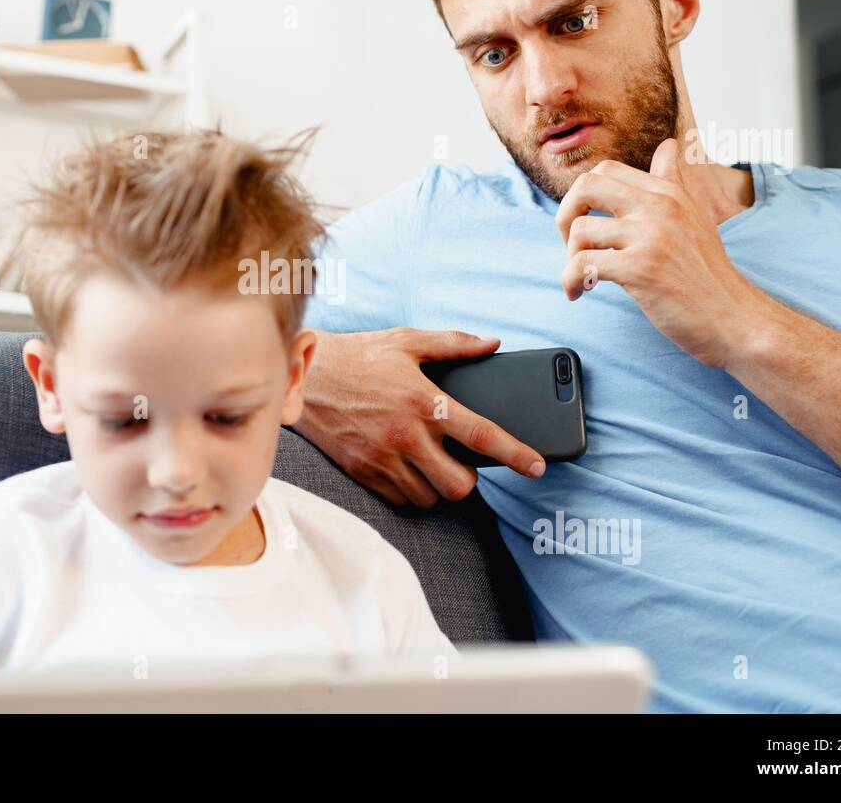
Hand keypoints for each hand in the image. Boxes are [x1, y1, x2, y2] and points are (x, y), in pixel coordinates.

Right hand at [292, 327, 546, 506]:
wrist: (303, 375)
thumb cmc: (358, 356)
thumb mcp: (407, 340)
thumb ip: (454, 344)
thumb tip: (493, 344)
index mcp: (423, 400)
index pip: (480, 434)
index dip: (515, 454)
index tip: (537, 467)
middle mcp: (405, 435)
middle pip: (458, 484)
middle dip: (468, 480)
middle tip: (461, 463)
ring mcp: (382, 458)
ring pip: (430, 497)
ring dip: (438, 486)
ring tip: (430, 463)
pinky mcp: (362, 472)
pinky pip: (399, 499)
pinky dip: (410, 490)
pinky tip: (406, 468)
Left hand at [556, 137, 765, 368]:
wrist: (733, 317)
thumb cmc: (706, 274)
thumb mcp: (693, 217)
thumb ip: (672, 181)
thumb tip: (669, 145)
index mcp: (668, 193)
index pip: (606, 170)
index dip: (583, 198)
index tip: (589, 226)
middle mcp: (661, 207)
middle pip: (585, 186)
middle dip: (565, 217)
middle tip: (573, 246)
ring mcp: (652, 236)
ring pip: (579, 229)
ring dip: (570, 257)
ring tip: (584, 277)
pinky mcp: (641, 268)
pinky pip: (582, 264)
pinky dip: (571, 281)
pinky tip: (579, 292)